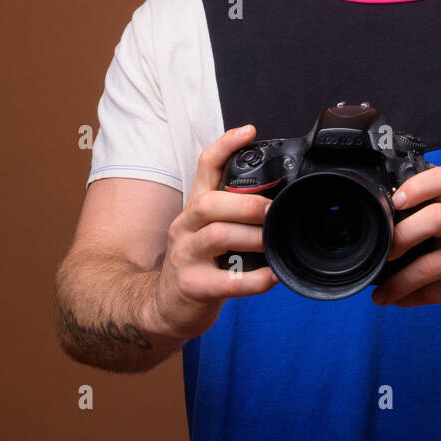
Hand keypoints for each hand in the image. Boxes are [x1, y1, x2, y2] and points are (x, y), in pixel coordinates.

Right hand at [147, 124, 277, 340]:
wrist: (162, 309)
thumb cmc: (198, 264)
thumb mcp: (208, 230)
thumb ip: (234, 212)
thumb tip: (277, 197)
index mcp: (195, 209)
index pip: (204, 167)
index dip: (225, 145)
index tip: (249, 131)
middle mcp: (185, 227)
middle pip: (209, 202)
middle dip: (247, 204)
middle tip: (272, 211)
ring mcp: (185, 257)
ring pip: (217, 236)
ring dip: (253, 238)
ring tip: (273, 244)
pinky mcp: (193, 287)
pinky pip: (228, 282)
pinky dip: (255, 280)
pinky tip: (271, 277)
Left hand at [369, 165, 440, 323]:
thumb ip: (419, 216)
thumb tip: (374, 223)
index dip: (418, 186)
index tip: (395, 201)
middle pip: (438, 218)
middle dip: (403, 236)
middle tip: (386, 253)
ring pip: (432, 265)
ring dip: (399, 282)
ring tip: (382, 293)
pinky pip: (435, 292)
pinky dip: (410, 298)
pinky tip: (399, 299)